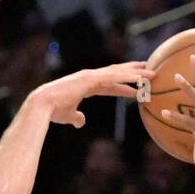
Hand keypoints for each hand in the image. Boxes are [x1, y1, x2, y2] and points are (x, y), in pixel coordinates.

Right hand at [31, 61, 153, 128]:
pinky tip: (140, 78)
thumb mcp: (68, 116)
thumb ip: (76, 117)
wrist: (42, 106)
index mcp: (85, 85)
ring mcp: (90, 76)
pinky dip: (127, 77)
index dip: (123, 88)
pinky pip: (113, 77)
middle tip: (148, 71)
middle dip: (132, 73)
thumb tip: (81, 122)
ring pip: (118, 73)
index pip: (108, 85)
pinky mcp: (90, 78)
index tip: (136, 90)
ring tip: (152, 73)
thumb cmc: (52, 111)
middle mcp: (89, 77)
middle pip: (116, 74)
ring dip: (136, 73)